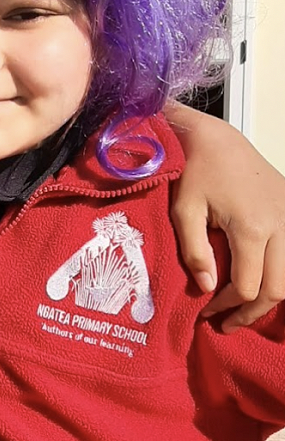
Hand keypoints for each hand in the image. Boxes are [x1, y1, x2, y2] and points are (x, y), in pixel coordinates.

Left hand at [167, 103, 284, 331]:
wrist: (215, 135)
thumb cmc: (193, 170)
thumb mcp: (184, 209)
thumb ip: (194, 250)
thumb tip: (207, 288)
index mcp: (251, 227)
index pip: (249, 286)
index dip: (228, 306)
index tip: (206, 314)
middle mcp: (280, 226)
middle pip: (279, 288)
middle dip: (253, 312)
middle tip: (227, 324)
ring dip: (271, 296)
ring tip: (242, 309)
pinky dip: (279, 273)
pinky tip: (259, 280)